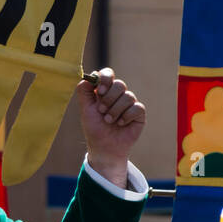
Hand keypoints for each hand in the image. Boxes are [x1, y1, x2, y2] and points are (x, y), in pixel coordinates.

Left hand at [79, 67, 144, 189]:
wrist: (104, 147)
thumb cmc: (94, 128)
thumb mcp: (85, 109)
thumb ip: (84, 92)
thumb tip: (87, 77)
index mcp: (104, 91)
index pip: (108, 74)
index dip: (105, 79)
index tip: (99, 91)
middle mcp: (118, 95)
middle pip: (119, 84)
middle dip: (109, 98)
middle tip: (101, 111)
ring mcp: (129, 104)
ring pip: (128, 96)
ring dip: (115, 110)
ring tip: (108, 121)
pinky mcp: (139, 114)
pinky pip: (137, 107)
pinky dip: (126, 116)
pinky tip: (120, 124)